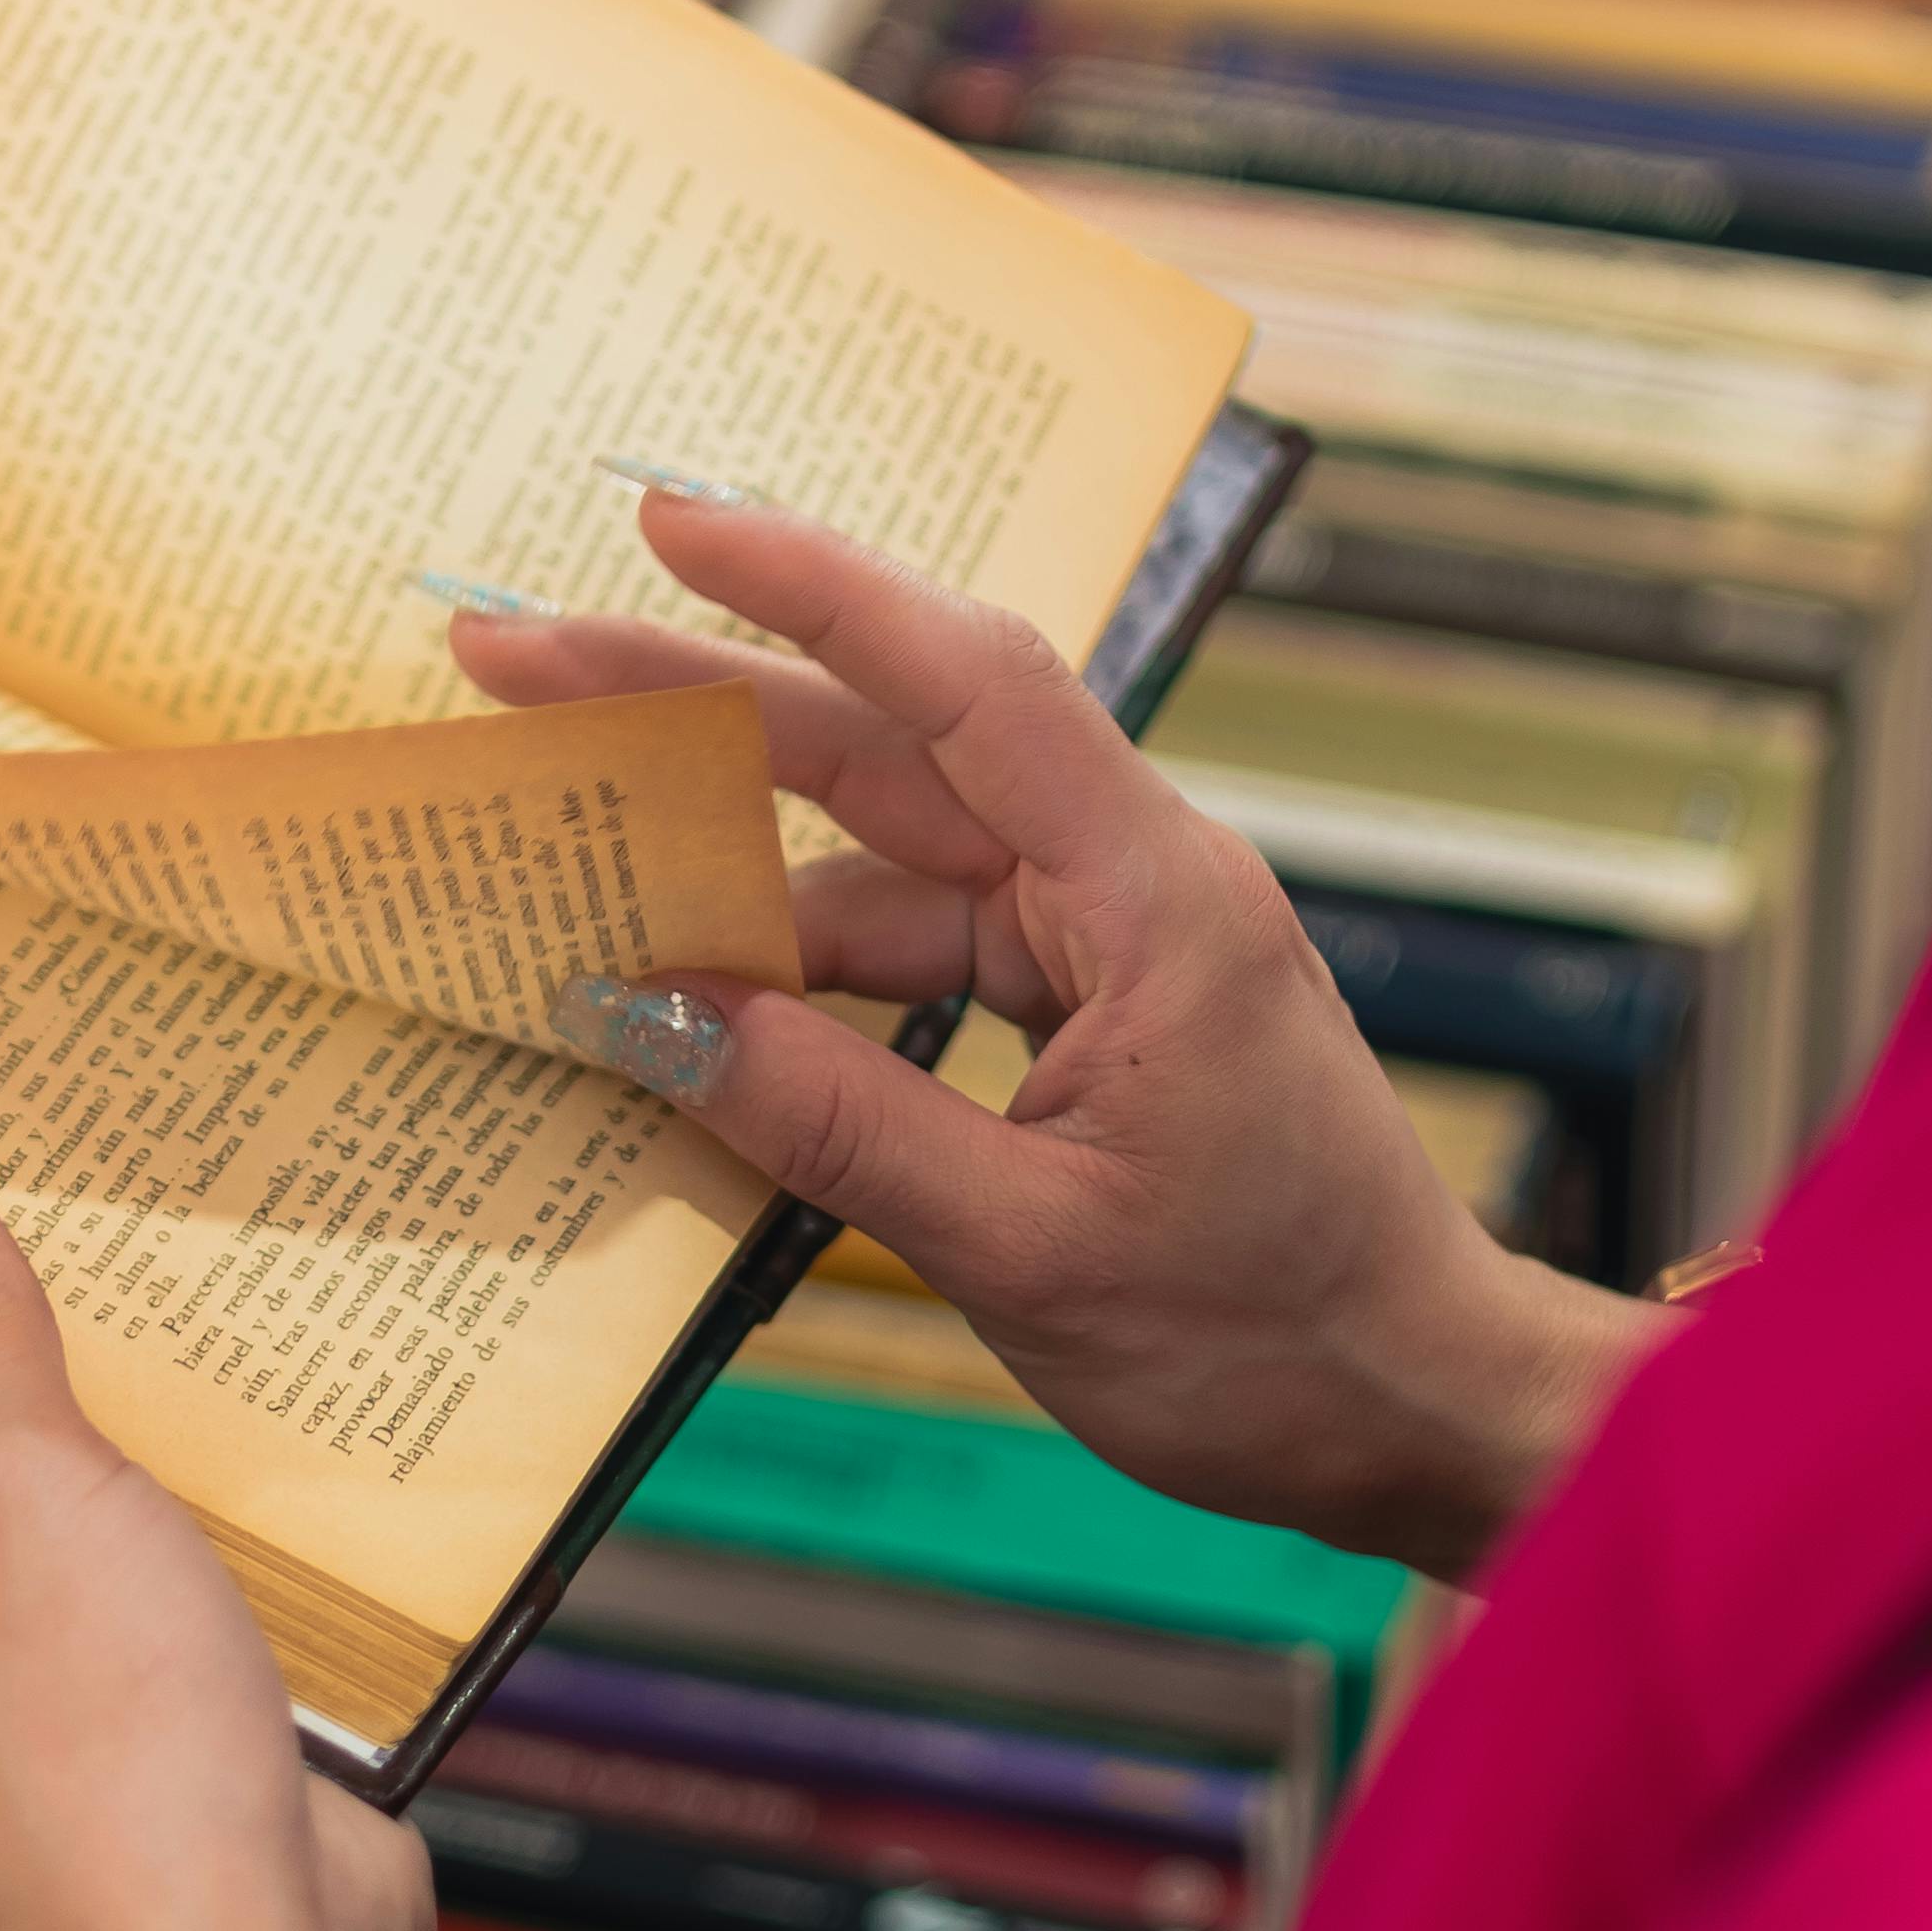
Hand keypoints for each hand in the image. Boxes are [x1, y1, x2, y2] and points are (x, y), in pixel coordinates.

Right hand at [466, 489, 1655, 1575]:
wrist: (1420, 1410)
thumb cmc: (1277, 1339)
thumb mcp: (1033, 1251)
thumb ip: (835, 1125)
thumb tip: (649, 1015)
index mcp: (1155, 899)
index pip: (969, 684)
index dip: (813, 585)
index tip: (666, 520)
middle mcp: (1130, 885)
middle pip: (888, 748)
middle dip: (697, 698)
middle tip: (510, 661)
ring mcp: (1104, 946)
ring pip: (880, 861)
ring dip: (727, 860)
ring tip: (561, 858)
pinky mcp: (1082, 1013)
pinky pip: (907, 956)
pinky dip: (794, 975)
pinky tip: (685, 1002)